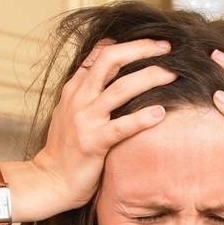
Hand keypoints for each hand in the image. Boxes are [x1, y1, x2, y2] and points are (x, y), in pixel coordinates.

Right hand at [28, 38, 176, 217]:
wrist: (50, 181)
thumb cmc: (66, 151)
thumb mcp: (70, 114)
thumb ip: (87, 94)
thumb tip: (109, 77)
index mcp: (74, 90)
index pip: (100, 54)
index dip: (127, 43)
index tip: (152, 43)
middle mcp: (79, 99)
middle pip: (111, 60)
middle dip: (141, 49)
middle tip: (167, 48)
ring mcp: (86, 120)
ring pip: (121, 88)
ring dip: (149, 77)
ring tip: (173, 74)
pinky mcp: (94, 144)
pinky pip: (122, 127)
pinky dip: (142, 118)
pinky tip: (161, 113)